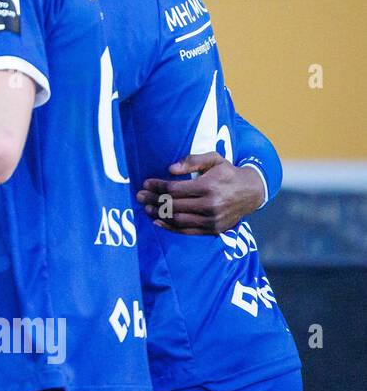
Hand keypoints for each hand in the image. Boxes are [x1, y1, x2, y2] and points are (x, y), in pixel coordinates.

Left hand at [135, 152, 266, 234]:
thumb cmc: (227, 173)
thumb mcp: (214, 159)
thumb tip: (170, 169)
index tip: (145, 183)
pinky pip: (187, 231)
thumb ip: (193, 160)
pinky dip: (170, 227)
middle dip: (153, 200)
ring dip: (158, 214)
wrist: (251, 193)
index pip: (175, 189)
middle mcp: (210, 205)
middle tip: (139, 196)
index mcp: (209, 186)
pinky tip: (158, 220)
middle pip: (173, 205)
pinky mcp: (213, 230)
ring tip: (146, 207)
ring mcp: (212, 220)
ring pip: (177, 219)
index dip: (157, 186)